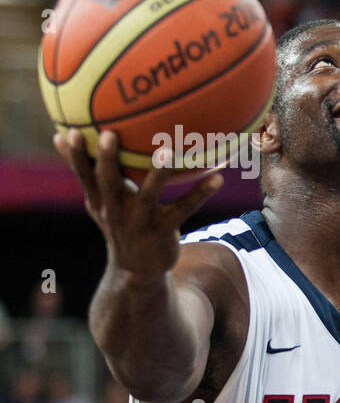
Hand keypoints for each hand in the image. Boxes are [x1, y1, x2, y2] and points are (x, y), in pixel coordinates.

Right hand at [55, 129, 221, 280]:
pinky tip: (218, 177)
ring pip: (148, 196)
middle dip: (106, 160)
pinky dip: (201, 194)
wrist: (135, 270)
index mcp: (100, 201)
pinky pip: (184, 209)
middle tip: (107, 134)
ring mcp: (140, 223)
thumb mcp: (98, 201)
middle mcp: (116, 212)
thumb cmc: (118, 223)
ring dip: (157, 174)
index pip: (83, 176)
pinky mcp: (163, 233)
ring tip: (167, 150)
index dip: (75, 156)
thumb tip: (59, 134)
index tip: (69, 131)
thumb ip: (85, 170)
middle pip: (109, 184)